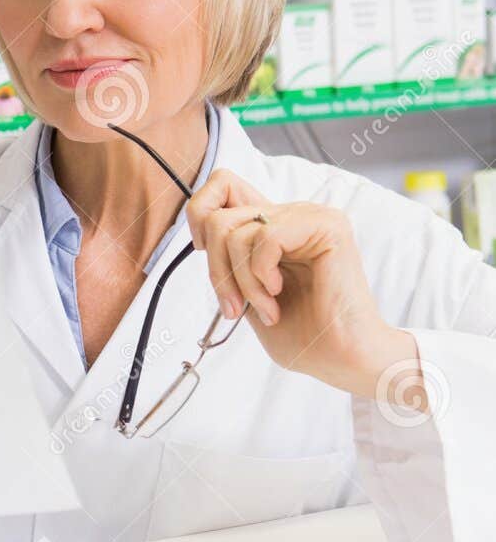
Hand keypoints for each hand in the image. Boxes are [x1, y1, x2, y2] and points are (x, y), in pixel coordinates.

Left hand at [186, 169, 424, 403]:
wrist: (343, 357)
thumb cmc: (304, 335)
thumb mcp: (248, 295)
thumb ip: (229, 263)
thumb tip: (202, 239)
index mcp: (274, 226)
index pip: (223, 184)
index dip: (199, 214)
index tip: (204, 252)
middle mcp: (292, 214)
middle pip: (218, 215)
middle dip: (215, 268)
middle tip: (234, 306)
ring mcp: (310, 216)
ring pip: (236, 230)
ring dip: (241, 281)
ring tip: (266, 308)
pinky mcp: (326, 226)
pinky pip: (265, 237)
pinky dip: (260, 275)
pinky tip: (279, 294)